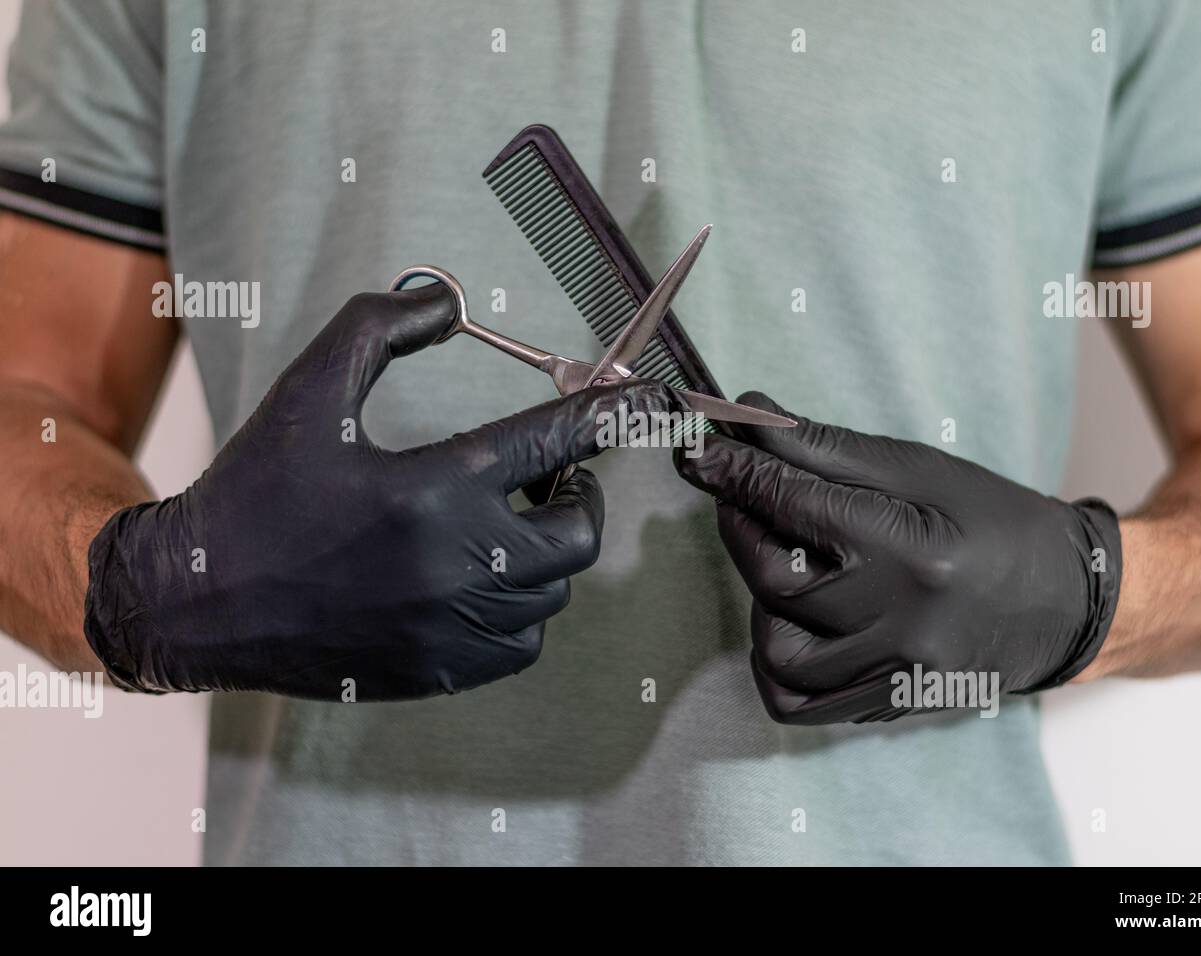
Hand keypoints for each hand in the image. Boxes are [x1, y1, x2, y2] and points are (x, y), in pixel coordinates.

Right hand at [84, 284, 676, 699]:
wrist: (198, 603)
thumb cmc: (256, 491)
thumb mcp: (309, 391)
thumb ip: (377, 329)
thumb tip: (443, 299)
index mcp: (434, 488)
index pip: (556, 441)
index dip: (613, 413)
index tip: (651, 401)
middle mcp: (458, 563)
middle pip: (580, 532)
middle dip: (579, 496)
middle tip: (550, 479)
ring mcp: (453, 625)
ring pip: (555, 591)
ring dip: (548, 550)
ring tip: (507, 524)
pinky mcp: (440, 669)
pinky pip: (524, 644)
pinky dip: (523, 609)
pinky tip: (485, 580)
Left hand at [676, 392, 1122, 722]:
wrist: (1068, 602)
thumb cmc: (995, 523)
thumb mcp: (920, 469)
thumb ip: (826, 449)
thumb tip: (746, 415)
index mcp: (918, 552)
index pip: (795, 507)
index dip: (736, 473)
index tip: (696, 451)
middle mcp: (906, 623)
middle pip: (775, 579)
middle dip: (741, 527)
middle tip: (742, 494)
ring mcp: (898, 675)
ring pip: (777, 649)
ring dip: (762, 599)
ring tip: (790, 561)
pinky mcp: (890, 705)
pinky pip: (798, 701)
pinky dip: (776, 660)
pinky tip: (794, 619)